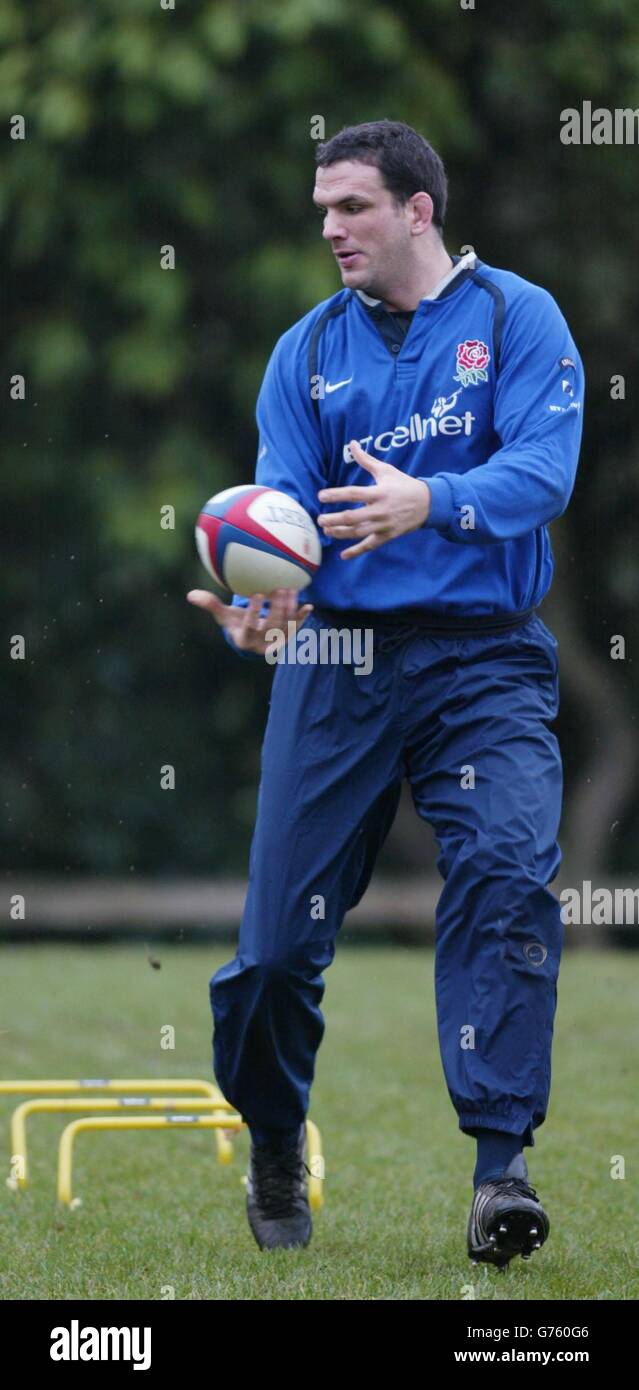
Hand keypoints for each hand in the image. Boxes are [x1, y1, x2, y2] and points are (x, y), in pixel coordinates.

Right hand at [186, 587, 313, 656]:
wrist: (254, 639)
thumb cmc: (237, 623)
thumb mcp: (224, 617)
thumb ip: (210, 606)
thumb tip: (191, 595)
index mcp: (245, 639)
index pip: (250, 627)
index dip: (254, 612)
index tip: (257, 594)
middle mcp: (262, 643)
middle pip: (272, 627)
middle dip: (277, 609)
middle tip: (279, 588)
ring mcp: (277, 642)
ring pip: (286, 626)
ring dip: (291, 610)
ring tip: (291, 590)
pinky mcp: (288, 638)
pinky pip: (297, 628)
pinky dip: (302, 617)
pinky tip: (308, 606)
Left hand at [316, 439, 430, 557]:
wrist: (428, 503)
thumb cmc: (403, 484)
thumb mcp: (386, 470)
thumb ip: (366, 459)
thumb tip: (352, 444)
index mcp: (379, 492)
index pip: (353, 493)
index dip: (336, 495)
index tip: (321, 496)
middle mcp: (381, 510)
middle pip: (352, 517)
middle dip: (333, 519)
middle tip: (319, 519)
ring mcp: (384, 525)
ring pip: (358, 532)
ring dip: (340, 533)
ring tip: (326, 530)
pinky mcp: (388, 536)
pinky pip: (370, 545)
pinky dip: (356, 551)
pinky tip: (343, 555)